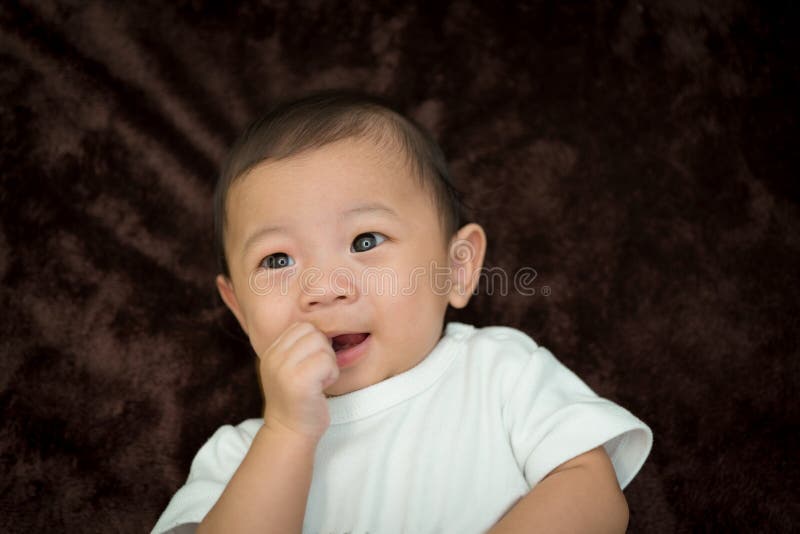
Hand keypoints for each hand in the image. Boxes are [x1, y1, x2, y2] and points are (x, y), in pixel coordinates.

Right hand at [258, 322, 339, 441]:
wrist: (289, 434)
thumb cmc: (297, 401)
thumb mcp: (288, 369)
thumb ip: (297, 348)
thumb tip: (322, 327)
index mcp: (271, 351)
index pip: (301, 326)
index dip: (315, 342)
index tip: (312, 364)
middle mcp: (273, 357)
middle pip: (313, 332)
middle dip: (323, 350)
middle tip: (317, 373)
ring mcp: (283, 369)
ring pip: (322, 344)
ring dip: (329, 363)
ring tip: (318, 381)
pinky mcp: (298, 381)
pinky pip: (327, 361)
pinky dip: (332, 374)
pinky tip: (321, 388)